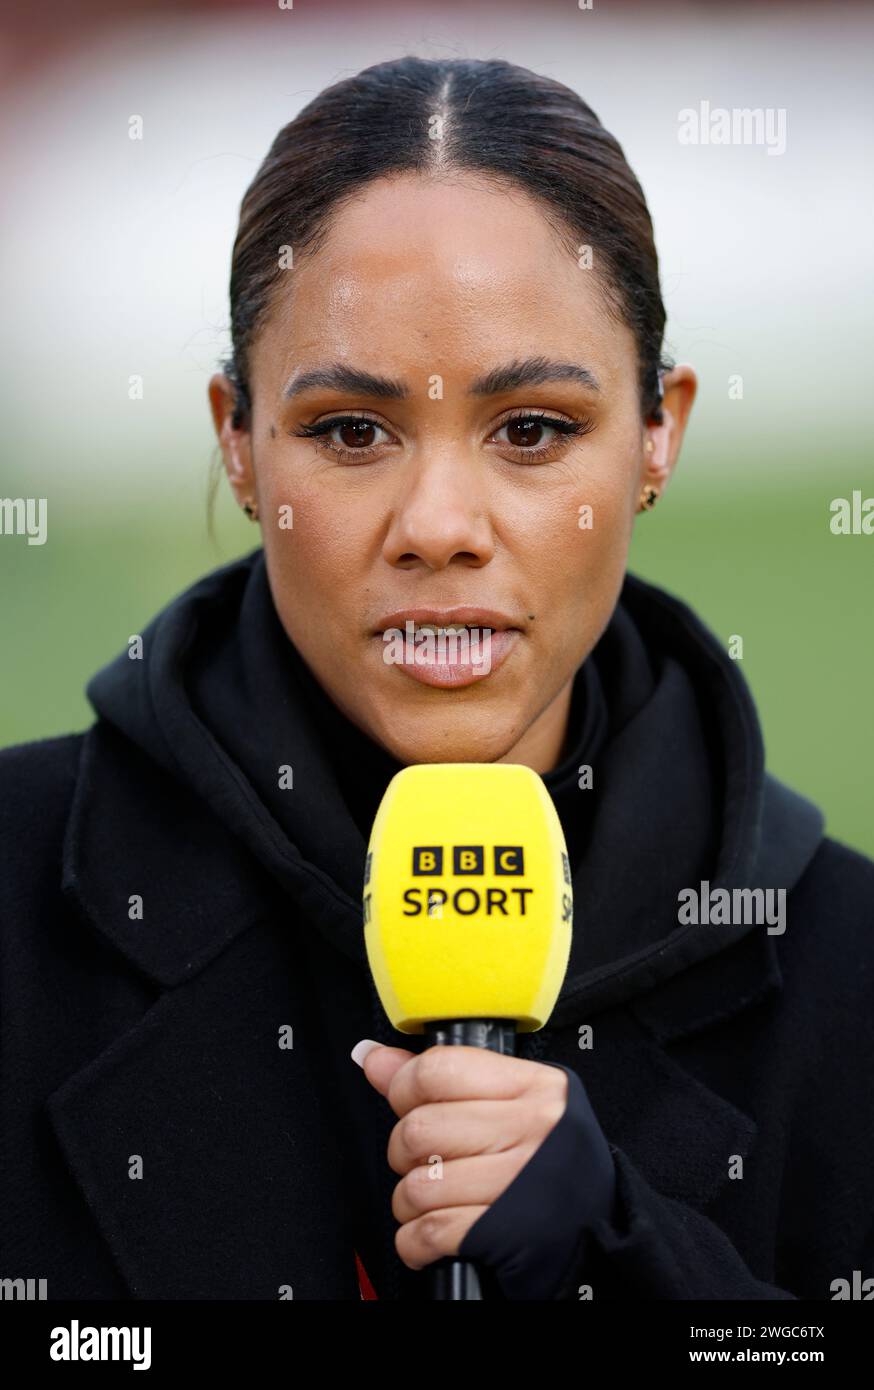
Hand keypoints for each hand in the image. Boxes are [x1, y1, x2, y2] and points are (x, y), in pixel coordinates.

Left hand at [356, 1042, 568, 1271]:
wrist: (598, 1232)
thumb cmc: (550, 1161)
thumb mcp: (513, 1103)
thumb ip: (442, 1078)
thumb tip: (373, 1059)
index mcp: (534, 1087)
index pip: (438, 1069)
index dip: (404, 1087)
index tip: (408, 1103)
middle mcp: (531, 1130)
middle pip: (419, 1129)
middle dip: (404, 1152)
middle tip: (425, 1159)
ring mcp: (519, 1184)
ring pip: (417, 1185)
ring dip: (409, 1201)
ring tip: (432, 1200)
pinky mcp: (504, 1235)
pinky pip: (427, 1232)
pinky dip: (414, 1241)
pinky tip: (430, 1235)